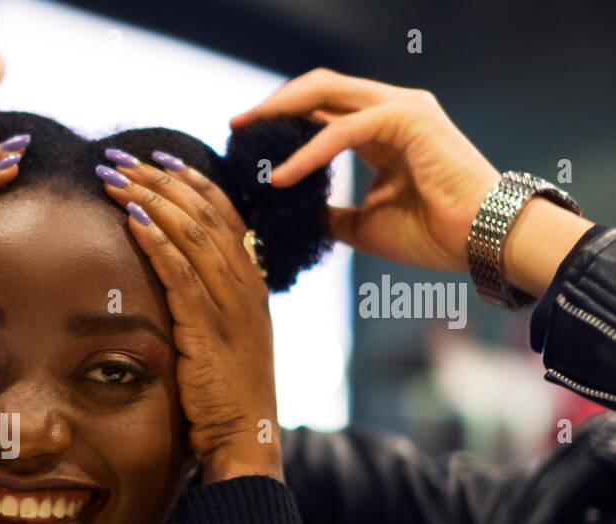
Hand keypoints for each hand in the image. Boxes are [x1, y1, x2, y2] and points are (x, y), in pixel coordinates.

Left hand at [98, 153, 283, 483]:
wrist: (244, 440)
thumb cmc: (225, 396)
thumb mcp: (222, 339)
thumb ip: (206, 305)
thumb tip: (173, 280)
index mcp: (251, 283)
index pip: (224, 212)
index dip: (190, 180)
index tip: (156, 158)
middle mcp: (246, 285)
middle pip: (204, 211)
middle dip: (159, 178)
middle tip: (119, 157)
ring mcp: (231, 305)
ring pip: (192, 232)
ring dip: (149, 198)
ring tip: (113, 176)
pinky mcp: (209, 328)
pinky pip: (181, 272)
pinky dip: (155, 239)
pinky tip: (130, 217)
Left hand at [230, 68, 502, 273]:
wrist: (479, 243)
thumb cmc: (432, 235)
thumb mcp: (362, 224)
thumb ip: (328, 211)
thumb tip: (291, 215)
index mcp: (382, 130)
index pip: (322, 108)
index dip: (281, 118)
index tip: (245, 137)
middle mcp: (392, 110)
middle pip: (320, 89)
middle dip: (274, 105)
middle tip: (236, 125)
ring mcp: (403, 109)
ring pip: (327, 94)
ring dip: (282, 113)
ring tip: (248, 135)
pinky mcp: (409, 120)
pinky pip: (342, 131)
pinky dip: (308, 153)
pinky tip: (281, 176)